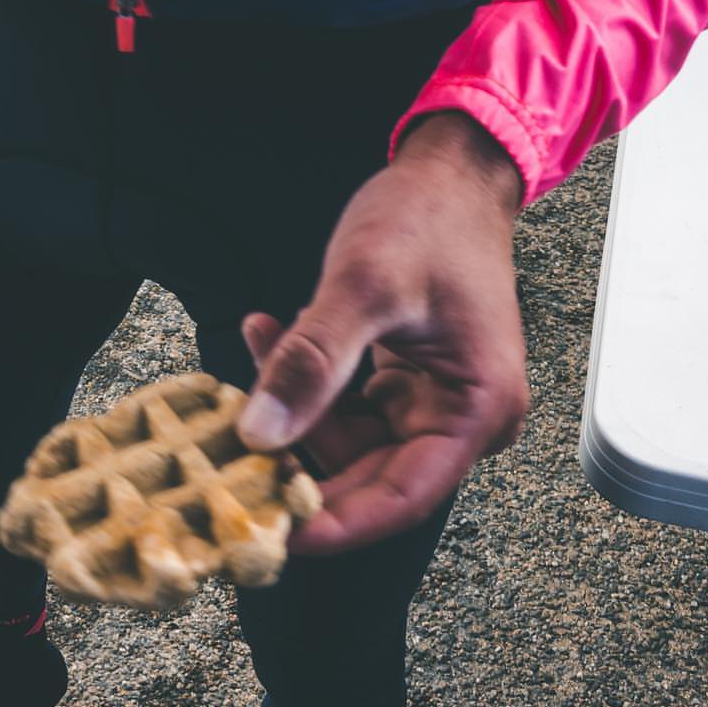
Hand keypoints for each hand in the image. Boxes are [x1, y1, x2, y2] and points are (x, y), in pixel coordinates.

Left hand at [239, 112, 529, 553]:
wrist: (452, 173)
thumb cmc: (431, 218)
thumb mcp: (365, 286)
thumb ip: (313, 362)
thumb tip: (261, 434)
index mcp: (477, 410)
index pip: (401, 497)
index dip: (334, 522)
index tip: (270, 533)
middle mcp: (462, 419)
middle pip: (369, 475)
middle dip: (299, 459)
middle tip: (230, 449)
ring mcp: (432, 402)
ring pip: (346, 440)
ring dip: (293, 405)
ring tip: (258, 344)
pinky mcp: (403, 383)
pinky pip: (343, 406)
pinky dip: (304, 381)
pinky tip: (270, 335)